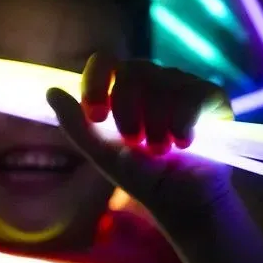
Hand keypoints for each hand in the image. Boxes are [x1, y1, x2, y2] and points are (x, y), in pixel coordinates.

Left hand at [46, 55, 232, 219]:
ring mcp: (184, 85)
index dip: (97, 83)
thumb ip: (76, 125)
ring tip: (160, 150)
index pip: (104, 61)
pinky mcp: (212, 97)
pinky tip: (184, 144)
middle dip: (127, 110)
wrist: (180, 200)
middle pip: (133, 70)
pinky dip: (183, 125)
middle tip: (134, 142)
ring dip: (156, 126)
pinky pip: (193, 95)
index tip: (97, 116)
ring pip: (163, 84)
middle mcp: (154, 79)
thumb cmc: (142, 175)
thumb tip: (51, 91)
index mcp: (123, 88)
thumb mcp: (102, 154)